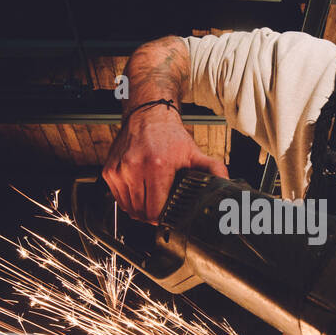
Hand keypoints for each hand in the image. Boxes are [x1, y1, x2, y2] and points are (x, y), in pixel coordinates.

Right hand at [102, 105, 227, 222]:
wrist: (147, 115)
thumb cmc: (168, 135)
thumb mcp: (193, 152)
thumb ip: (212, 168)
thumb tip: (226, 182)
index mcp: (157, 167)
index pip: (154, 212)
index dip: (161, 219)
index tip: (167, 215)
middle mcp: (135, 168)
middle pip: (140, 213)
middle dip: (151, 215)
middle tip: (160, 207)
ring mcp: (119, 170)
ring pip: (128, 208)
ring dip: (139, 209)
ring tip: (149, 198)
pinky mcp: (109, 171)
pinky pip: (118, 198)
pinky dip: (127, 200)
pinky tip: (138, 190)